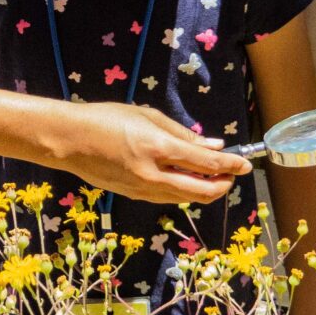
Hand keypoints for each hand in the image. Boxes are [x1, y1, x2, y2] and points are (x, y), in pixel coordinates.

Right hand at [39, 101, 248, 204]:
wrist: (70, 141)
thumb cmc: (107, 119)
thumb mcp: (148, 117)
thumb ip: (183, 134)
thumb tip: (214, 146)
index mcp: (159, 149)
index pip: (207, 164)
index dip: (231, 165)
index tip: (245, 163)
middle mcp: (154, 175)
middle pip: (203, 191)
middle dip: (224, 184)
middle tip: (233, 174)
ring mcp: (143, 190)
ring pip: (187, 198)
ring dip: (205, 189)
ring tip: (213, 175)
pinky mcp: (135, 196)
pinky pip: (169, 197)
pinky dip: (184, 190)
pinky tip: (187, 177)